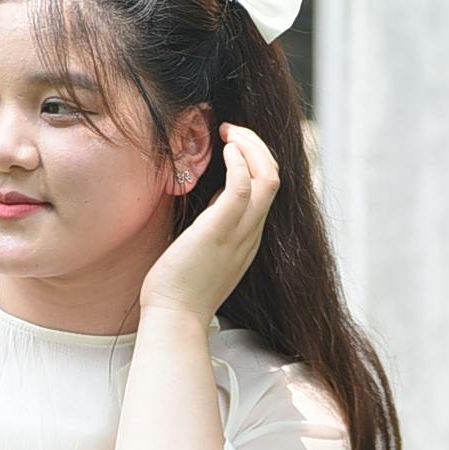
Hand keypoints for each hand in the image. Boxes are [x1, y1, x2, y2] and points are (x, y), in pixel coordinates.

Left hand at [139, 122, 279, 329]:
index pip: (267, 189)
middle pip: (274, 177)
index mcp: (248, 238)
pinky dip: (239, 163)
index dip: (256, 160)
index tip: (232, 144)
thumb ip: (216, 225)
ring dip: (251, 146)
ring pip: (268, 178)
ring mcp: (240, 233)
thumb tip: (214, 201)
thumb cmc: (178, 287)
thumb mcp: (205, 249)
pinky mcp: (220, 232)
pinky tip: (225, 151)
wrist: (174, 318)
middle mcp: (251, 234)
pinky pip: (242, 188)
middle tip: (232, 130)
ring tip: (230, 132)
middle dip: (257, 145)